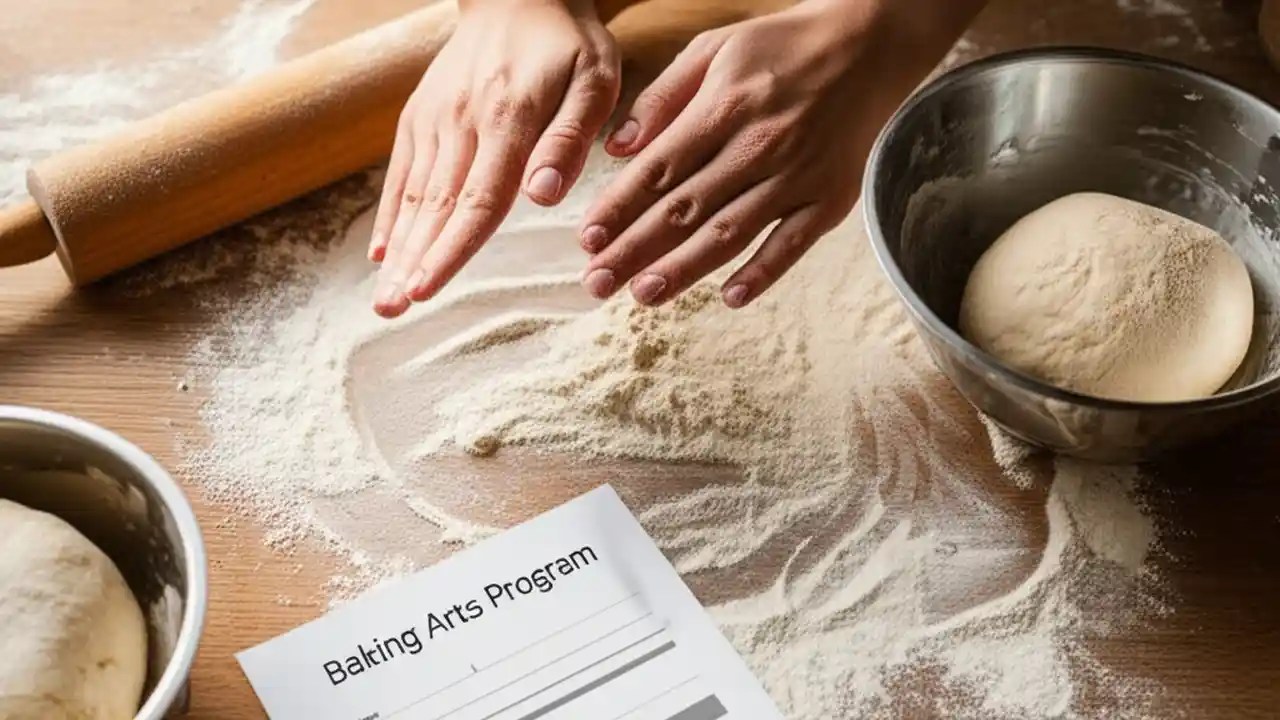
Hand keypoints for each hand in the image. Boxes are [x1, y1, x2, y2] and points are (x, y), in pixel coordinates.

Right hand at [371, 0, 620, 317]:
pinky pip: (401, 174)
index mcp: (508, 119)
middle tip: (391, 310)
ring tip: (384, 299)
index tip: (427, 288)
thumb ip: (570, 138)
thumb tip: (544, 196)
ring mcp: (434, 120)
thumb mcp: (593, 79)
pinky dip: (390, 216)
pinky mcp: (419, 117)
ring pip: (414, 197)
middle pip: (435, 207)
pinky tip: (380, 254)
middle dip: (413, 264)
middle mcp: (461, 122)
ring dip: (397, 250)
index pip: (477, 198)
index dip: (451, 248)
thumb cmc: (567, 43)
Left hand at [578, 0, 981, 307]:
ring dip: (683, 270)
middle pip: (685, 209)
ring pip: (730, 232)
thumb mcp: (713, 48)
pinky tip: (729, 298)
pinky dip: (762, 273)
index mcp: (724, 107)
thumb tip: (616, 148)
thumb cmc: (782, 46)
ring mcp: (797, 176)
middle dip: (635, 250)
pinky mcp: (830, 198)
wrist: (870, 44)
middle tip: (598, 282)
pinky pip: (792, 244)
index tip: (587, 240)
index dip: (619, 208)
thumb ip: (661, 97)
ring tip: (643, 295)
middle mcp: (758, 146)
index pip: (658, 169)